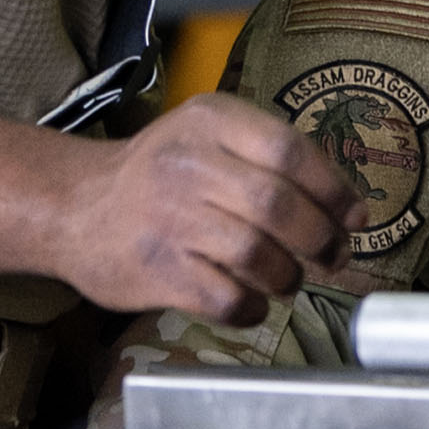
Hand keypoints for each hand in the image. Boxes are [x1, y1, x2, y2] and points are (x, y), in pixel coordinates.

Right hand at [45, 92, 356, 322]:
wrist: (74, 207)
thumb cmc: (159, 174)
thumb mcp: (208, 135)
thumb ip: (270, 156)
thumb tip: (346, 205)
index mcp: (210, 121)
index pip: (290, 150)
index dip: (333, 190)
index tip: (355, 218)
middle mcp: (188, 164)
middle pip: (279, 206)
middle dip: (321, 238)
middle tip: (332, 256)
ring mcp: (168, 218)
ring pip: (258, 254)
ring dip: (289, 275)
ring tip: (290, 279)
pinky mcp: (155, 270)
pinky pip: (226, 297)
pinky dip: (253, 307)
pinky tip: (253, 302)